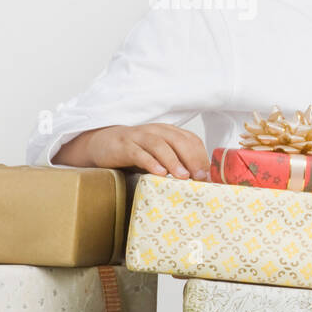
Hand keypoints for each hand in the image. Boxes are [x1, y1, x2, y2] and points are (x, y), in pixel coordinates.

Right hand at [84, 123, 209, 178]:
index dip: (201, 157)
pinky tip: (159, 173)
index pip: (191, 140)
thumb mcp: (161, 156)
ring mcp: (139, 137)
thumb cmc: (137, 152)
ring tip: (183, 177)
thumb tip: (202, 180)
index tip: (208, 175)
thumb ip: (178, 163)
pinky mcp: (123, 145)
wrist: (103, 144)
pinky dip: (150, 162)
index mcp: (169, 132)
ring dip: (173, 161)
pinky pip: (138, 153)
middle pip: (179, 141)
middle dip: (192, 159)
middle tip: (200, 177)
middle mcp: (156, 131)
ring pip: (159, 145)